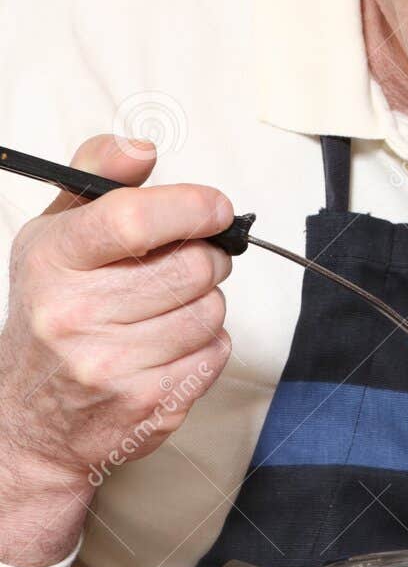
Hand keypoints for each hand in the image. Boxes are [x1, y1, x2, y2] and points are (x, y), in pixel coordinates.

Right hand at [0, 135, 233, 562]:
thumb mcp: (55, 235)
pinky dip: (206, 344)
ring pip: (211, 310)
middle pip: (192, 266)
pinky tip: (169, 346)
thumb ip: (97, 177)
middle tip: (189, 262)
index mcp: (51, 261)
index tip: (216, 208)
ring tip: (168, 308)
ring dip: (205, 302)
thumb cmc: (53, 311)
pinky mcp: (148, 404)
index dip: (192, 206)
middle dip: (207, 257)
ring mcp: (111, 365)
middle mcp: (74, 315)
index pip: (134, 218)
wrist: (32, 419)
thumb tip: (143, 147)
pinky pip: (217, 353)